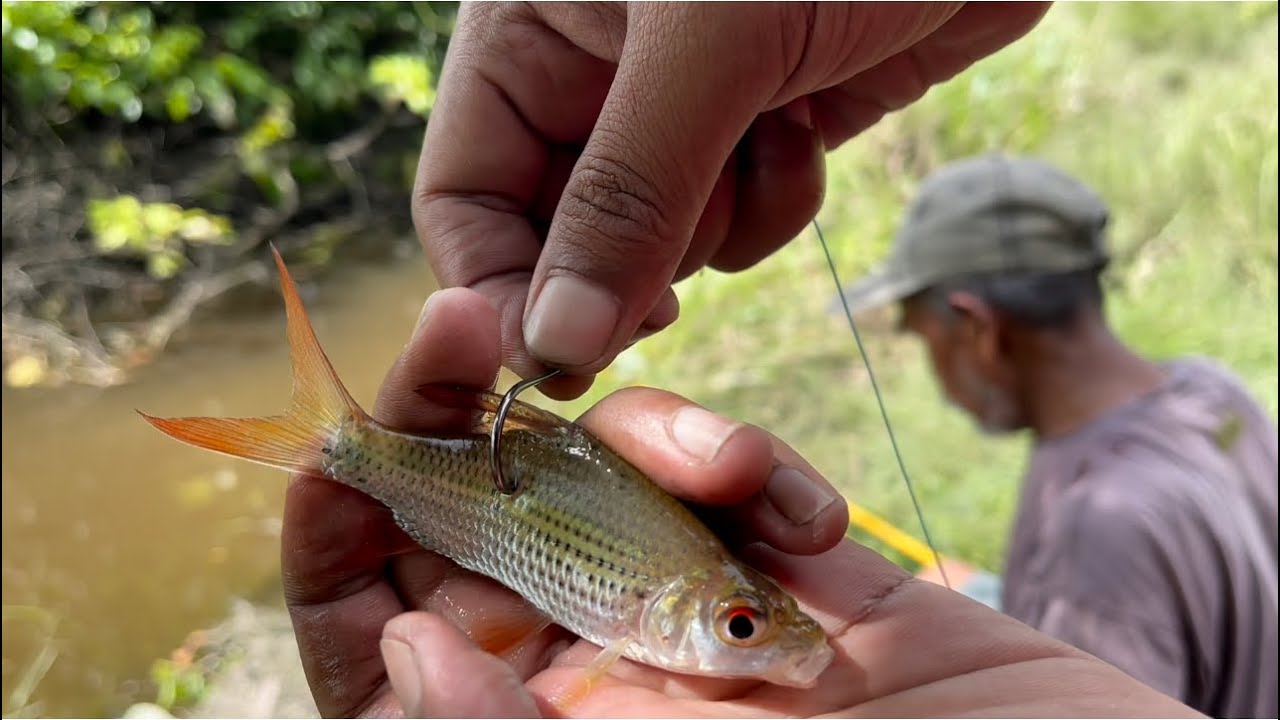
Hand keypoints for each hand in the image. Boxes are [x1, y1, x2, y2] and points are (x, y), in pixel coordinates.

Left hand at [283, 288, 1199, 718]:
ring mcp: (698, 616)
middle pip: (482, 527)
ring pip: (606, 480)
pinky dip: (759, 472)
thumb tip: (403, 662)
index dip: (344, 545)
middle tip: (477, 326)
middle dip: (475, 427)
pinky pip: (732, 481)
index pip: (380, 644)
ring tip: (723, 469)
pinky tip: (816, 521)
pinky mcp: (795, 569)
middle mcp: (600, 679)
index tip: (347, 449)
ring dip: (646, 447)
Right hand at [412, 1, 1050, 398]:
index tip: (555, 361)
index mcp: (526, 34)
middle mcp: (592, 78)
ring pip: (660, 244)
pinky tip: (814, 123)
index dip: (500, 287)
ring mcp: (685, 112)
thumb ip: (625, 194)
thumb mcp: (708, 46)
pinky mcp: (767, 131)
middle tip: (677, 276)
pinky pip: (743, 224)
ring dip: (720, 221)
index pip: (464, 195)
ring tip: (773, 128)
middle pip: (562, 236)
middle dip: (628, 261)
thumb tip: (554, 343)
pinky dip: (779, 199)